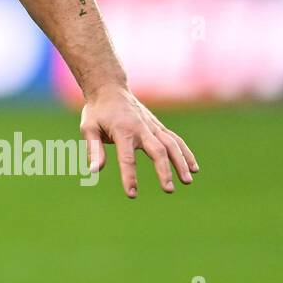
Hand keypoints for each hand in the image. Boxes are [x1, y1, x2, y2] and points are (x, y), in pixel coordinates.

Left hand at [79, 88, 198, 197]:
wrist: (110, 89)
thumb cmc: (97, 111)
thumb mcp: (88, 127)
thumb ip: (93, 149)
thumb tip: (94, 170)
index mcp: (122, 130)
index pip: (127, 157)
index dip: (129, 176)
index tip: (132, 194)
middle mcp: (141, 128)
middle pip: (157, 150)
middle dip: (164, 170)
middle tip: (168, 190)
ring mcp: (152, 126)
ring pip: (171, 144)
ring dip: (181, 162)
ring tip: (188, 181)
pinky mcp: (158, 126)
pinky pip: (175, 140)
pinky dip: (185, 153)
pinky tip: (194, 168)